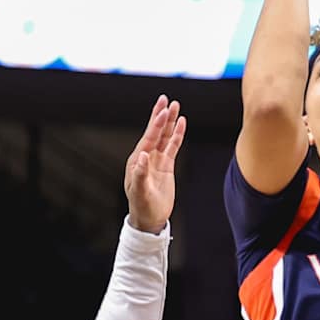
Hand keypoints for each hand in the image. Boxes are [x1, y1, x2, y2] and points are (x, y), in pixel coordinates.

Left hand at [125, 95, 186, 233]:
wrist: (149, 219)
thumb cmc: (141, 207)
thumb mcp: (140, 192)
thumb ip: (141, 174)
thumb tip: (143, 156)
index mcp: (137, 160)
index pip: (149, 138)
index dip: (156, 124)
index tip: (163, 111)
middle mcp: (146, 156)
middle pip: (156, 132)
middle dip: (161, 116)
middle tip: (166, 99)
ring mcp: (157, 160)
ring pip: (165, 136)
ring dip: (170, 122)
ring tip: (176, 106)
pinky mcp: (166, 165)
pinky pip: (172, 146)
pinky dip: (177, 135)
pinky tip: (181, 124)